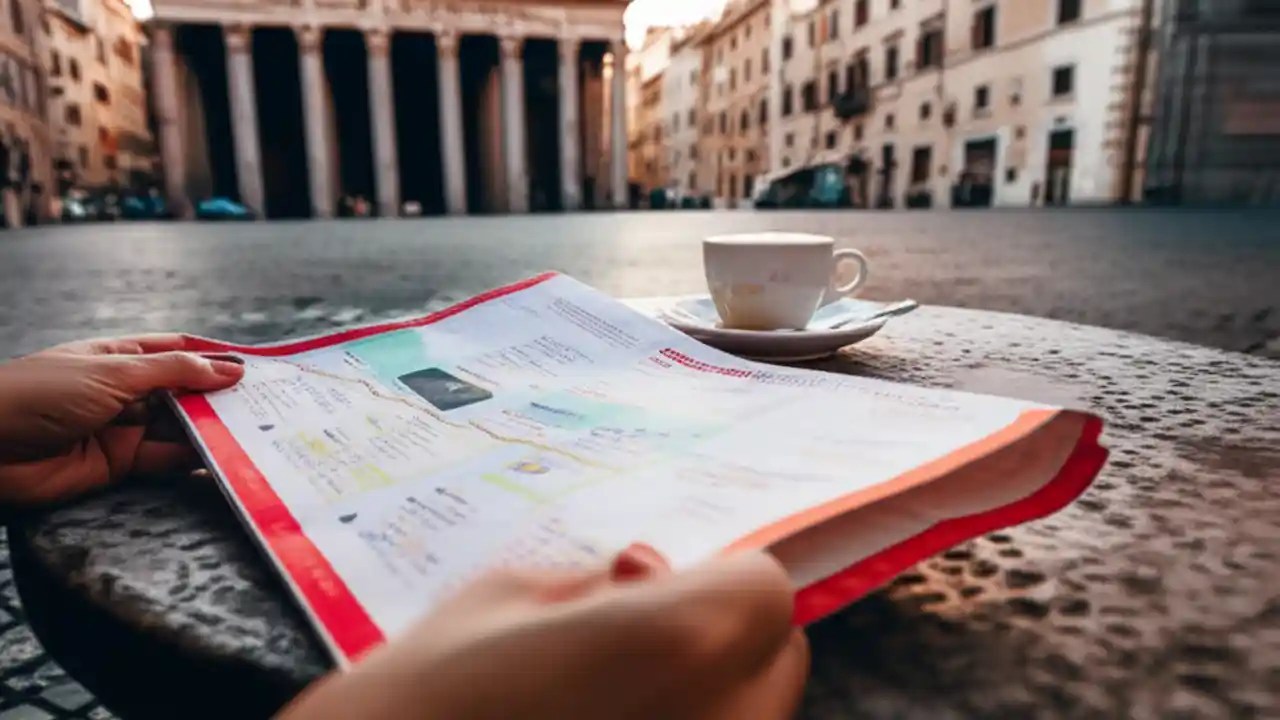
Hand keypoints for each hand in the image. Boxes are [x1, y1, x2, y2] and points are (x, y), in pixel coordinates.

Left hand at [0, 334, 244, 504]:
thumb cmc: (42, 393)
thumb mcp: (114, 372)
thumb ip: (175, 372)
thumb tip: (232, 368)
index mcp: (119, 356)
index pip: (178, 351)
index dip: (215, 356)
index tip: (257, 366)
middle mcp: (125, 391)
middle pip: (184, 391)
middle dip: (220, 396)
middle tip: (267, 405)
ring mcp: (123, 427)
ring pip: (179, 427)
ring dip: (212, 429)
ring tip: (255, 432)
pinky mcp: (120, 464)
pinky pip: (165, 460)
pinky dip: (193, 460)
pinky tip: (223, 459)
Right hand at [282, 546, 807, 719]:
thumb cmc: (423, 696)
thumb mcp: (503, 599)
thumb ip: (597, 583)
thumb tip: (647, 573)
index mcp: (685, 639)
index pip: (762, 588)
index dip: (713, 579)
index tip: (660, 586)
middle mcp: (725, 718)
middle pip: (775, 658)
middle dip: (723, 634)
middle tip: (637, 637)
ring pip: (751, 713)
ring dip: (708, 690)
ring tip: (611, 692)